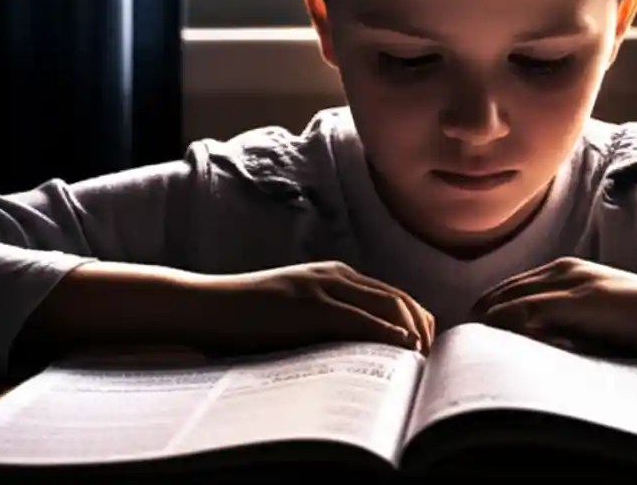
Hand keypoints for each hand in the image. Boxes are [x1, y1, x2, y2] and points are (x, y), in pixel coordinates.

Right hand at [196, 261, 434, 354]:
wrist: (205, 306)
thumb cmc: (246, 318)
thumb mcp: (294, 313)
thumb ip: (326, 323)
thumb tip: (360, 355)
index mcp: (334, 275)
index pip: (392, 295)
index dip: (416, 321)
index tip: (426, 348)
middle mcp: (335, 275)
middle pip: (398, 299)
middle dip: (422, 328)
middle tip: (431, 361)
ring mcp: (322, 287)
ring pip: (386, 306)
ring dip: (411, 333)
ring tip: (421, 361)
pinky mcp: (308, 305)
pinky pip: (358, 319)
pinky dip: (386, 333)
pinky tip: (401, 348)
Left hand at [469, 257, 636, 356]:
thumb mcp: (603, 316)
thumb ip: (572, 322)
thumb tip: (539, 344)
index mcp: (569, 272)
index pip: (515, 289)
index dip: (489, 308)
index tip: (467, 331)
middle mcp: (565, 271)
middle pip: (505, 291)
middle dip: (478, 315)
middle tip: (453, 341)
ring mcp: (573, 283)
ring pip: (513, 299)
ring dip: (485, 321)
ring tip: (461, 344)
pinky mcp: (583, 301)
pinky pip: (531, 311)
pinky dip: (507, 324)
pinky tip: (490, 341)